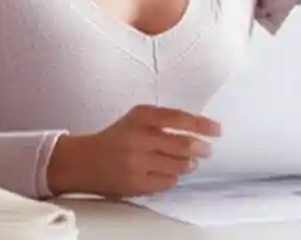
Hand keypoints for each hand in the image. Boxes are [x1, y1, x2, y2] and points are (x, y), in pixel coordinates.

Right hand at [47, 105, 219, 197]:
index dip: (202, 125)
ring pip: (178, 165)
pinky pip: (167, 182)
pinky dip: (173, 177)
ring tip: (189, 162)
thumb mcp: (137, 119)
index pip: (179, 118)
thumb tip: (200, 131)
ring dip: (189, 164)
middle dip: (201, 148)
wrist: (82, 161)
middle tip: (207, 150)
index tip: (217, 130)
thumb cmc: (116, 138)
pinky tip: (169, 173)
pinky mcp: (135, 183)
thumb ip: (164, 120)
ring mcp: (137, 162)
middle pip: (183, 144)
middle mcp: (138, 137)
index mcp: (141, 117)